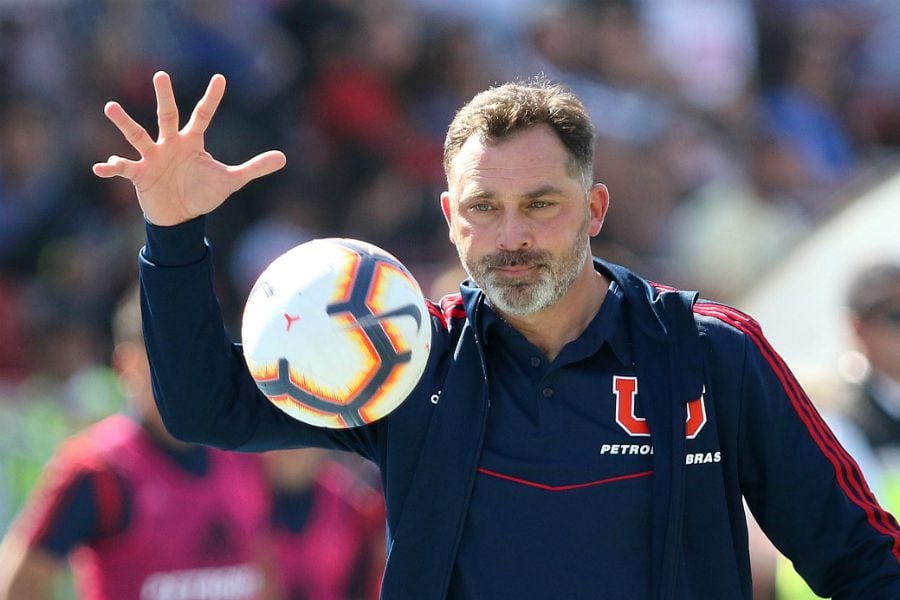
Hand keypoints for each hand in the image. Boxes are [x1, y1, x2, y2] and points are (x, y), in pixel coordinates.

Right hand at [92, 71, 285, 225]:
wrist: (180, 216)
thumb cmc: (202, 193)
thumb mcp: (231, 180)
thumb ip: (254, 168)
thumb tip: (284, 158)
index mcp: (191, 142)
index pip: (203, 115)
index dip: (212, 99)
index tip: (221, 78)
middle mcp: (170, 144)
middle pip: (166, 116)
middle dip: (164, 98)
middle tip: (161, 76)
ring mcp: (152, 157)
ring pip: (137, 136)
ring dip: (125, 123)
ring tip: (111, 107)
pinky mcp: (139, 175)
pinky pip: (124, 169)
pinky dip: (112, 168)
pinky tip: (102, 167)